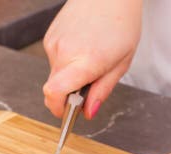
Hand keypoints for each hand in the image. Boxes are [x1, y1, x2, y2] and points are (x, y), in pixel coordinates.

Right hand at [42, 0, 142, 118]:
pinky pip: (54, 59)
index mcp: (84, 62)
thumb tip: (88, 112)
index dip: (58, 109)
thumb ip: (102, 91)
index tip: (67, 112)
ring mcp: (53, 44)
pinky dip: (66, 60)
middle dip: (69, 92)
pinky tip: (82, 45)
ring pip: (55, 74)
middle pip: (55, 88)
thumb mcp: (121, 63)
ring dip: (69, 74)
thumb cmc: (121, 23)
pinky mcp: (49, 37)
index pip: (54, 94)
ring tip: (89, 55)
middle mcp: (64, 53)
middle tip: (90, 80)